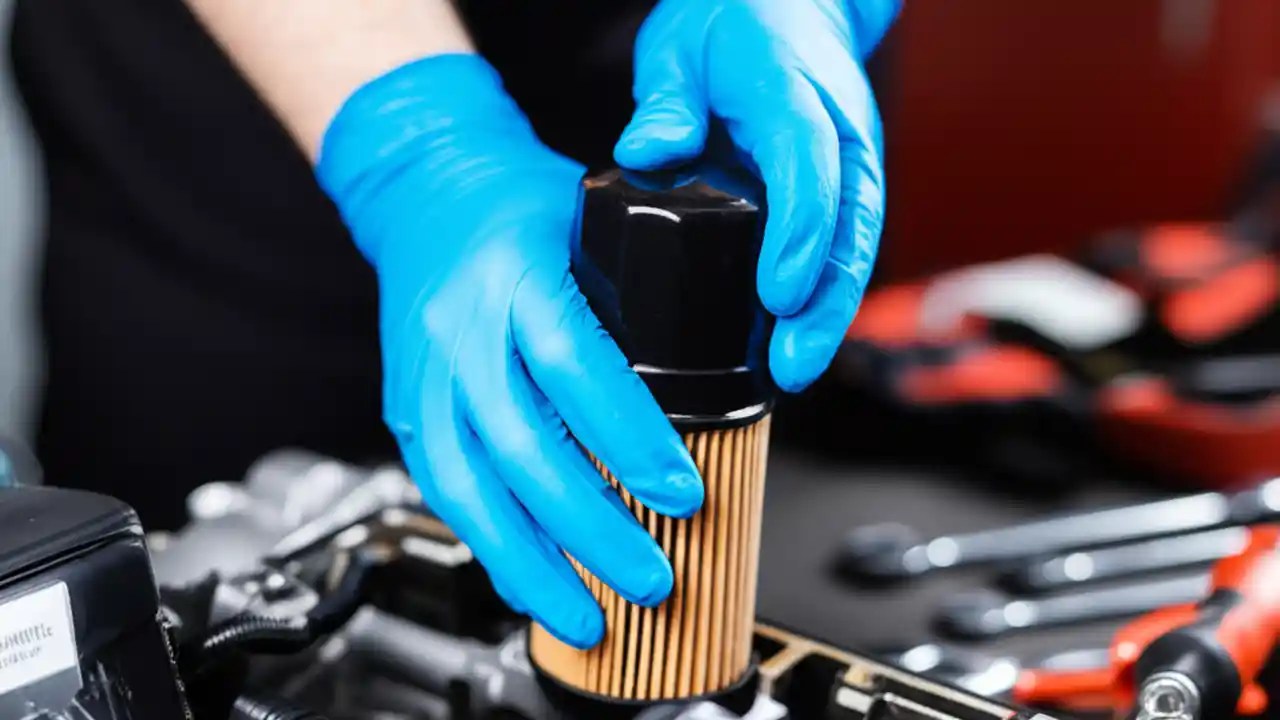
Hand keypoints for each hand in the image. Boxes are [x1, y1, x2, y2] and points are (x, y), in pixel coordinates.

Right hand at [316, 55, 702, 648]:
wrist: (424, 189)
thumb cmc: (520, 204)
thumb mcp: (594, 225)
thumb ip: (645, 296)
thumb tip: (722, 377)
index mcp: (514, 271)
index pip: (574, 364)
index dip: (627, 437)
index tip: (682, 492)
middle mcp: (460, 328)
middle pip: (520, 445)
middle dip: (591, 527)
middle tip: (652, 577)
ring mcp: (425, 375)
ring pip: (472, 486)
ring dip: (535, 562)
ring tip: (591, 618)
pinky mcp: (408, 409)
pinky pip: (446, 492)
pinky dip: (492, 547)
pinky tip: (532, 585)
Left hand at [617, 0, 898, 391]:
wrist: (791, 7)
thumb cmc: (734, 24)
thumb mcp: (682, 47)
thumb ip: (667, 100)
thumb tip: (646, 151)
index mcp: (794, 91)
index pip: (808, 164)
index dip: (799, 232)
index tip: (778, 293)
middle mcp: (839, 132)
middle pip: (850, 223)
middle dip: (824, 300)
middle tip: (793, 364)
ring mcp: (849, 164)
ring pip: (855, 245)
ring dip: (829, 312)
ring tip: (795, 371)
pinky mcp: (843, 191)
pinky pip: (842, 247)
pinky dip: (823, 296)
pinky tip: (795, 344)